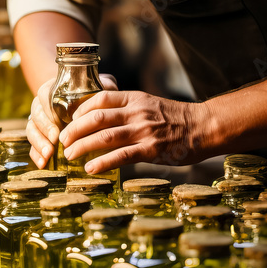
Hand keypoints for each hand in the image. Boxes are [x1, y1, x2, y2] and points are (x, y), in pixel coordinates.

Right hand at [27, 73, 117, 168]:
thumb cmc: (92, 95)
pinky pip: (33, 145)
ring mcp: (39, 121)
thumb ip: (102, 87)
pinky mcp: (40, 136)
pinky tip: (43, 163)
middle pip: (36, 115)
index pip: (44, 95)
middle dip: (44, 129)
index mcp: (53, 90)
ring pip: (32, 130)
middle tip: (54, 140)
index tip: (58, 121)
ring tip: (48, 155)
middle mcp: (42, 105)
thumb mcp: (98, 88)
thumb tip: (109, 90)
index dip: (49, 108)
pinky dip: (36, 154)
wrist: (83, 104)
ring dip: (38, 143)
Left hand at [58, 90, 203, 173]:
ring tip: (70, 155)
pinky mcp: (151, 150)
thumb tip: (102, 121)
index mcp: (135, 98)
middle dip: (74, 129)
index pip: (100, 98)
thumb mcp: (150, 104)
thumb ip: (128, 109)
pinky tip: (90, 169)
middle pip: (96, 118)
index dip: (80, 110)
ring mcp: (144, 131)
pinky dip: (102, 162)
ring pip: (104, 136)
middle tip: (62, 140)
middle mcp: (137, 112)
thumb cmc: (176, 118)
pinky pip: (121, 156)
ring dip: (82, 146)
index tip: (69, 120)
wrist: (204, 127)